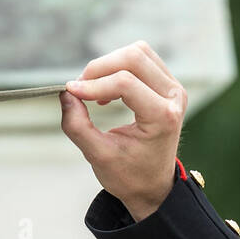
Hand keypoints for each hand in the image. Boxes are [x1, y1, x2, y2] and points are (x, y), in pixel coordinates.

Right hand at [60, 41, 187, 221]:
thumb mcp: (98, 157)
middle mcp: (174, 97)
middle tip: (78, 89)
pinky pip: (142, 59)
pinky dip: (118, 67)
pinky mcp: (168, 83)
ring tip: (92, 90)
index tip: (70, 92)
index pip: (125, 83)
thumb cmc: (129, 175)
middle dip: (99, 68)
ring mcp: (174, 88)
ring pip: (138, 52)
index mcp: (164, 118)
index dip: (93, 84)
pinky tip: (106, 91)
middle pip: (133, 58)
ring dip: (108, 65)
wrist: (153, 186)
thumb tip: (65, 93)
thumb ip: (78, 126)